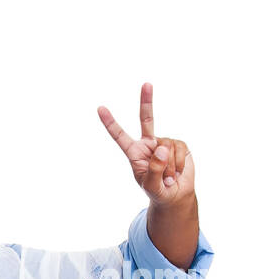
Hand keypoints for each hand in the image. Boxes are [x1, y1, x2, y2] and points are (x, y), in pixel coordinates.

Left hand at [98, 83, 194, 206]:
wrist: (175, 195)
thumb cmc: (157, 191)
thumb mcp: (151, 186)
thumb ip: (154, 169)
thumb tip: (162, 148)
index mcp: (134, 153)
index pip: (120, 136)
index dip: (110, 123)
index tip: (100, 108)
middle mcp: (149, 144)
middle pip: (146, 119)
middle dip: (146, 101)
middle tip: (146, 83)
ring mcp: (164, 143)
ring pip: (166, 146)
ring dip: (168, 167)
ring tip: (167, 178)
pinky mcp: (179, 145)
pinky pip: (179, 150)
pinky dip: (178, 164)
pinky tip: (176, 172)